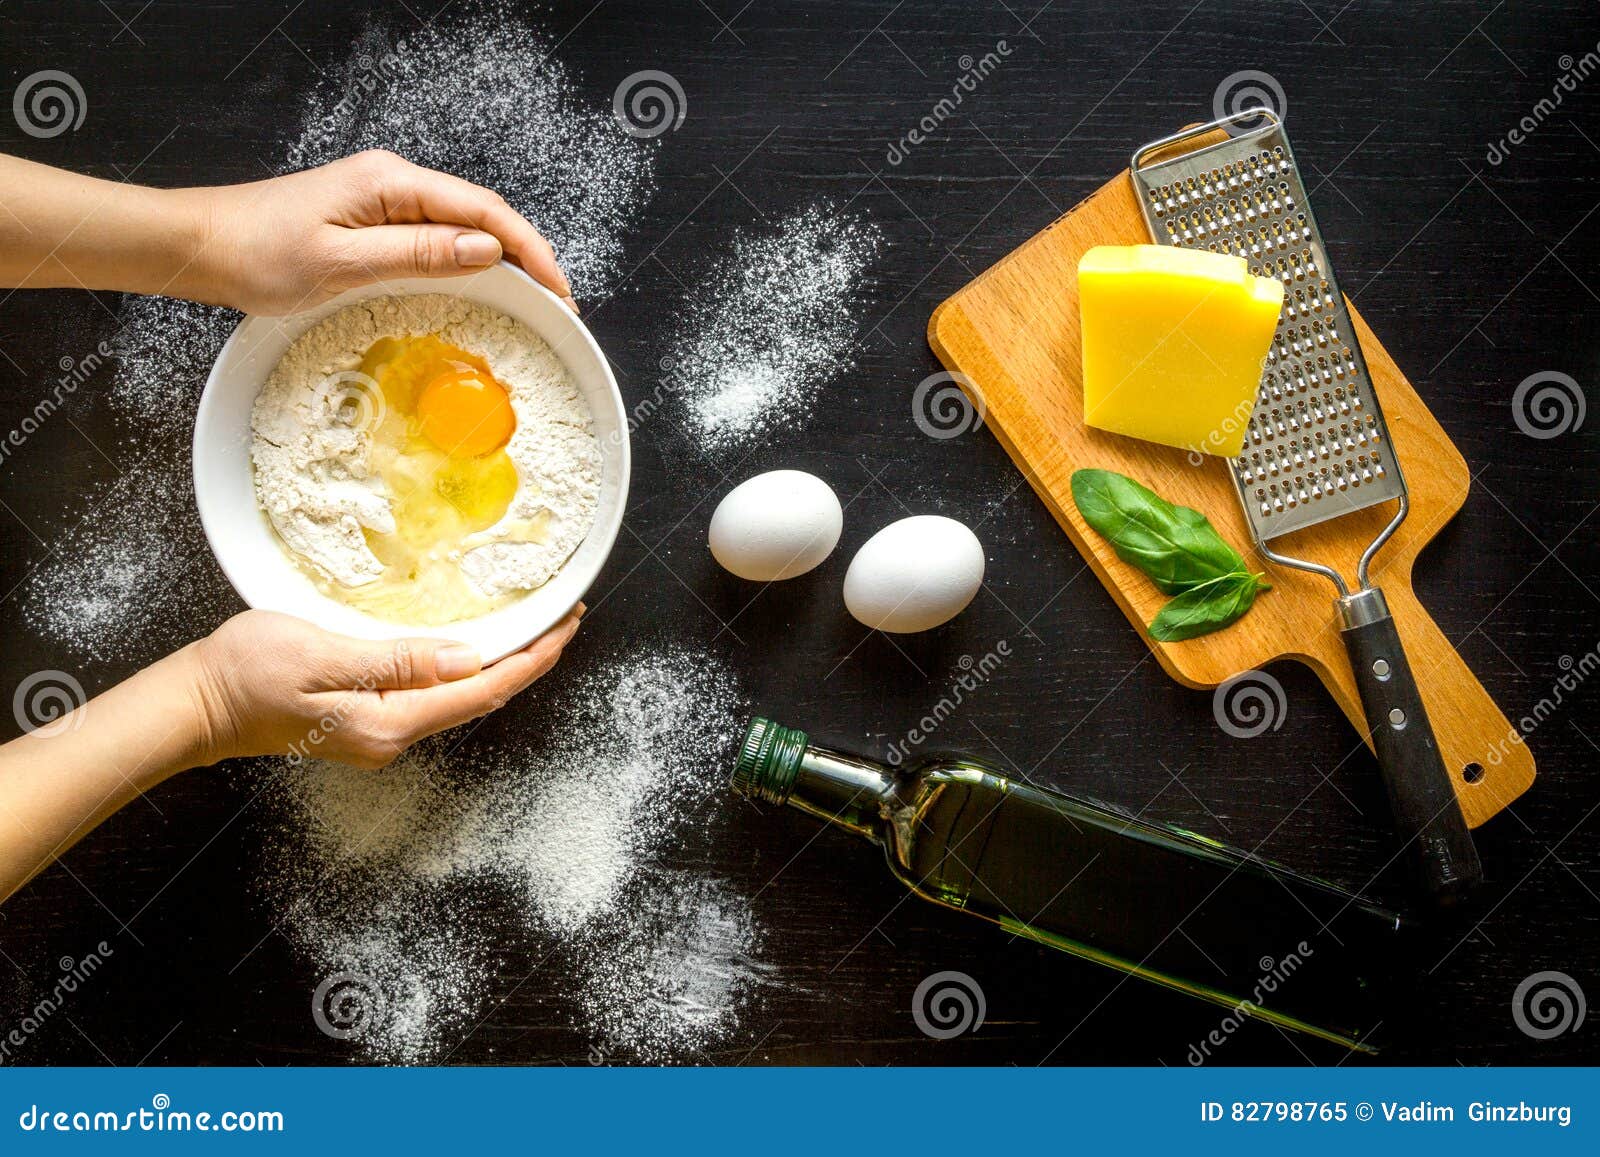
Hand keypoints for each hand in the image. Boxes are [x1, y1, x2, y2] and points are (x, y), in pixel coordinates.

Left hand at [185, 149, 573, 314]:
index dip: (528, 249)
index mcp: (390, 183)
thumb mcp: (343, 262)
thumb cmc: (258, 253)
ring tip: (531, 295)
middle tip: (556, 301)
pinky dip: (467, 258)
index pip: (482, 211)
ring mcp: (384, 198)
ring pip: (461, 224)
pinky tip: (481, 281)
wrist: (204, 244)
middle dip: (525, 254)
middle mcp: (393, 182)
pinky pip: (436, 233)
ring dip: (500, 257)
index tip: (557, 288)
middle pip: (480, 213)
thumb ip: (417, 253)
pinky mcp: (373, 217)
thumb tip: (484, 250)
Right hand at [187, 607, 582, 767]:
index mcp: (390, 722)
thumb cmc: (245, 676)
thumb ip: (396, 661)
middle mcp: (393, 736)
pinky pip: (433, 696)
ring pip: (460, 696)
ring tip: (536, 629)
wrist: (195, 706)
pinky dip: (465, 669)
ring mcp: (380, 732)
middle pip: (480, 696)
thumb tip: (466, 659)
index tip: (568, 625)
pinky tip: (476, 649)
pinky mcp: (368, 720)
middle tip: (568, 618)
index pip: (482, 689)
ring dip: (501, 663)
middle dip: (529, 658)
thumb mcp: (321, 657)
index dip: (532, 657)